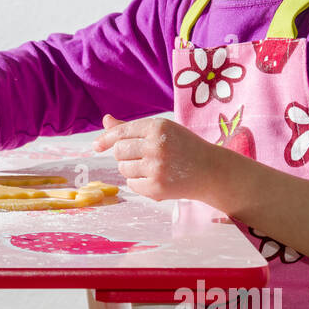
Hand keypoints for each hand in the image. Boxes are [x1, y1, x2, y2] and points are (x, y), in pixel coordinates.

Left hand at [91, 113, 222, 202]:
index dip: (106, 139)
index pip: (121, 133)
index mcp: (157, 127)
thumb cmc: (184, 147)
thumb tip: (105, 120)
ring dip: (131, 168)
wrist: (211, 171)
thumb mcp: (161, 130)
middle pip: (119, 151)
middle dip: (124, 154)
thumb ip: (131, 127)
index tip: (97, 146)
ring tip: (151, 167)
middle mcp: (156, 146)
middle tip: (141, 156)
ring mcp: (156, 168)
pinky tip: (155, 178)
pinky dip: (138, 182)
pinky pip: (131, 184)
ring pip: (123, 168)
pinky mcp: (157, 188)